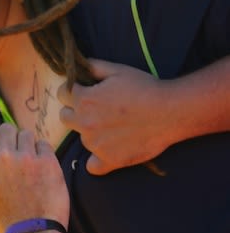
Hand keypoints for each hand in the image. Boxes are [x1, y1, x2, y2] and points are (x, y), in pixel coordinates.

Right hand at [0, 120, 68, 232]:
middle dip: (11, 139)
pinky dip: (43, 154)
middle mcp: (2, 156)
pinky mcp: (48, 161)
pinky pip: (44, 144)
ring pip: (27, 134)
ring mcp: (26, 157)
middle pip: (6, 128)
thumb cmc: (7, 216)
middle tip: (16, 156)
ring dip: (28, 146)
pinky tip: (42, 171)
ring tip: (30, 166)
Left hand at [57, 59, 170, 174]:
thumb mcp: (118, 70)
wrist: (171, 112)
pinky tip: (108, 152)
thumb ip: (94, 67)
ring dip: (91, 133)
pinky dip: (98, 161)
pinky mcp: (109, 160)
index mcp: (84, 100)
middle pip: (65, 117)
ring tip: (114, 127)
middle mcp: (85, 123)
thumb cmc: (146, 88)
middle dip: (76, 111)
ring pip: (81, 139)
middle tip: (97, 110)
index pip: (62, 94)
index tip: (84, 91)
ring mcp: (95, 144)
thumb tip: (80, 65)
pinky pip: (92, 167)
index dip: (72, 91)